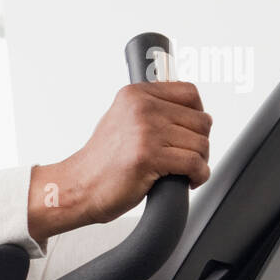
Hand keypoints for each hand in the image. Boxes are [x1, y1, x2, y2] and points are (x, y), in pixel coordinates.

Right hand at [29, 80, 210, 241]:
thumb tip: (188, 110)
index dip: (198, 114)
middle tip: (186, 157)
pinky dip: (199, 175)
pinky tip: (188, 180)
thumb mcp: (122, 121)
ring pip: (201, 143)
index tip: (192, 131)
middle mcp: (140, 108)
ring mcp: (145, 131)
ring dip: (200, 162)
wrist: (78, 187)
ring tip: (184, 171)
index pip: (189, 93)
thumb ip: (150, 110)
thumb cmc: (101, 162)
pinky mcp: (148, 156)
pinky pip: (194, 163)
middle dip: (200, 143)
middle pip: (201, 120)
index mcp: (135, 95)